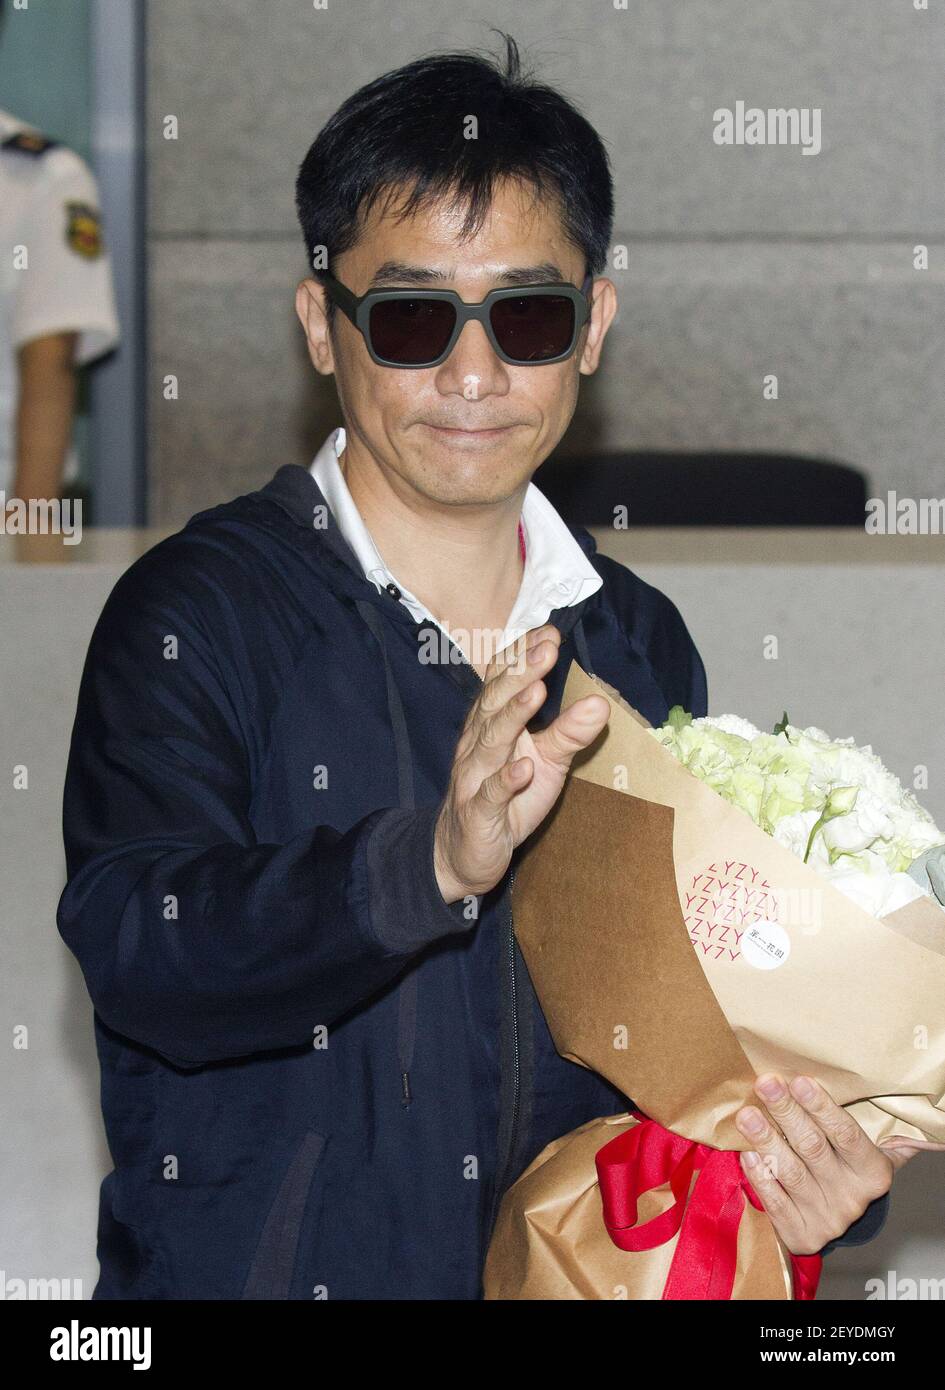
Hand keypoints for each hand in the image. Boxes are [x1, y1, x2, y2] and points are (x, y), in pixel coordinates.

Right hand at [433, 622, 609, 901]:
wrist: (465, 852)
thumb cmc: (507, 797)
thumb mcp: (545, 761)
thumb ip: (569, 732)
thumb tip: (601, 702)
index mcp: (491, 724)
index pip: (502, 681)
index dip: (523, 656)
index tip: (550, 632)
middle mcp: (478, 743)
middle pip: (496, 702)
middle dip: (521, 673)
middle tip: (547, 648)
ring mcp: (474, 776)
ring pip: (491, 740)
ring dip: (514, 714)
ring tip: (537, 690)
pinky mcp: (478, 812)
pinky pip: (490, 793)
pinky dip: (505, 779)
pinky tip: (523, 767)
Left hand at [735, 1072, 944, 1254]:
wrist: (836, 1219)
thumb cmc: (847, 1169)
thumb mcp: (870, 1151)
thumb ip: (883, 1130)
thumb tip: (895, 1096)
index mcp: (873, 1173)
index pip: (847, 1135)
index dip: (822, 1108)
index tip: (800, 1081)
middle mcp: (852, 1197)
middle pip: (814, 1148)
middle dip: (787, 1112)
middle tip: (765, 1084)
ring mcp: (826, 1218)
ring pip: (791, 1173)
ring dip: (766, 1140)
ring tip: (747, 1115)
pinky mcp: (801, 1234)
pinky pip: (775, 1202)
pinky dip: (760, 1175)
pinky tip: (746, 1152)